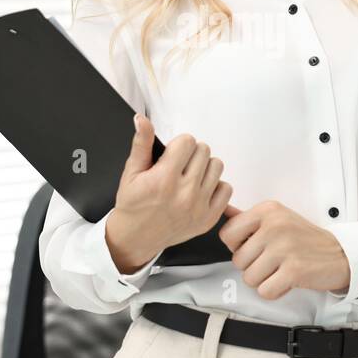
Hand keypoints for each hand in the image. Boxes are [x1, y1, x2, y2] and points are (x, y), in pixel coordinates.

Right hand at [105, 113, 233, 272]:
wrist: (137, 238)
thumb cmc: (133, 204)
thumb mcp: (131, 172)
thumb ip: (141, 144)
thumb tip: (141, 119)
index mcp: (163, 179)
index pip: (187, 141)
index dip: (179, 145)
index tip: (172, 155)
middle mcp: (184, 193)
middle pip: (203, 151)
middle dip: (191, 154)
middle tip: (179, 166)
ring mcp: (199, 207)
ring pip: (217, 166)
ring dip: (204, 167)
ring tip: (190, 176)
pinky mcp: (208, 219)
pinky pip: (226, 189)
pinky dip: (215, 186)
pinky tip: (200, 190)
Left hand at [218, 200, 351, 300]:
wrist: (341, 254)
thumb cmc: (306, 239)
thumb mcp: (278, 218)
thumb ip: (247, 217)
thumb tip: (222, 209)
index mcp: (267, 210)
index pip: (227, 233)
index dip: (238, 246)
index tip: (256, 246)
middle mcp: (274, 226)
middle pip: (237, 260)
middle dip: (253, 266)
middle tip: (274, 260)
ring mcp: (284, 248)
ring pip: (249, 278)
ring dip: (264, 280)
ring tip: (281, 269)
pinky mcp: (293, 271)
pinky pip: (265, 291)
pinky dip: (275, 291)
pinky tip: (287, 280)